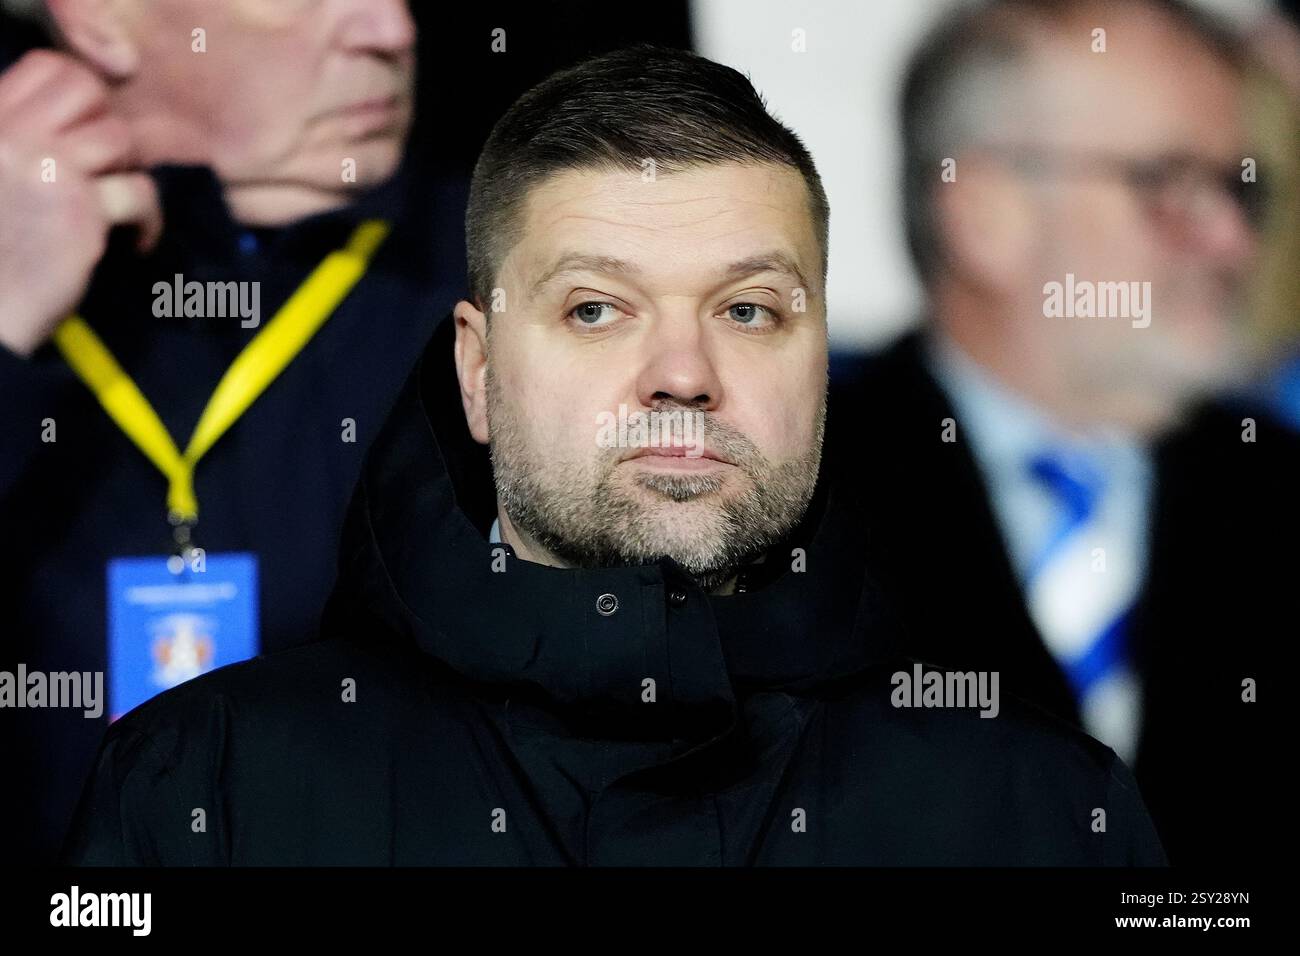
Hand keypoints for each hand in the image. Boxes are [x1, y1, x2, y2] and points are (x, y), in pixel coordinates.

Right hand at [0, 50, 161, 356]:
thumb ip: (18, 142)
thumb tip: (74, 126)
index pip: (46, 67)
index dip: (79, 92)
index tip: (86, 130)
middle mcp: (11, 136)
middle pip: (86, 88)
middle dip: (107, 122)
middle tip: (108, 165)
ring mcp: (47, 170)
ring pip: (118, 137)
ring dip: (128, 170)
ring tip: (117, 204)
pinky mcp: (80, 212)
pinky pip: (140, 192)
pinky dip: (149, 219)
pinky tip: (137, 240)